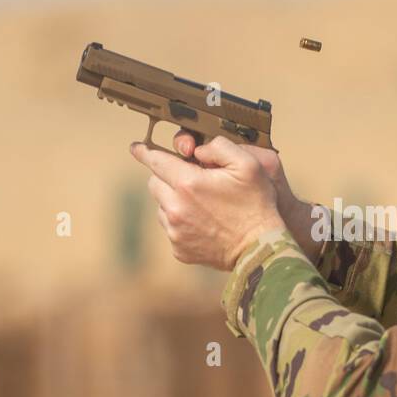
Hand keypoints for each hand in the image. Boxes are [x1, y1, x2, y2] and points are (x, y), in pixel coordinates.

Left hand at [131, 135, 285, 270]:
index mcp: (188, 183)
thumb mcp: (248, 164)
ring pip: (161, 206)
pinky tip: (203, 222)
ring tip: (201, 204)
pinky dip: (181, 222)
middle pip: (154, 183)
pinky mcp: (179, 249)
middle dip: (167, 177)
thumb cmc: (256, 203)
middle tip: (190, 179)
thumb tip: (197, 150)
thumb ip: (219, 146)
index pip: (156, 160)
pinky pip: (171, 228)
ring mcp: (175, 231)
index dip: (145, 151)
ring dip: (174, 200)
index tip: (136, 147)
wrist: (260, 248)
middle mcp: (175, 208)